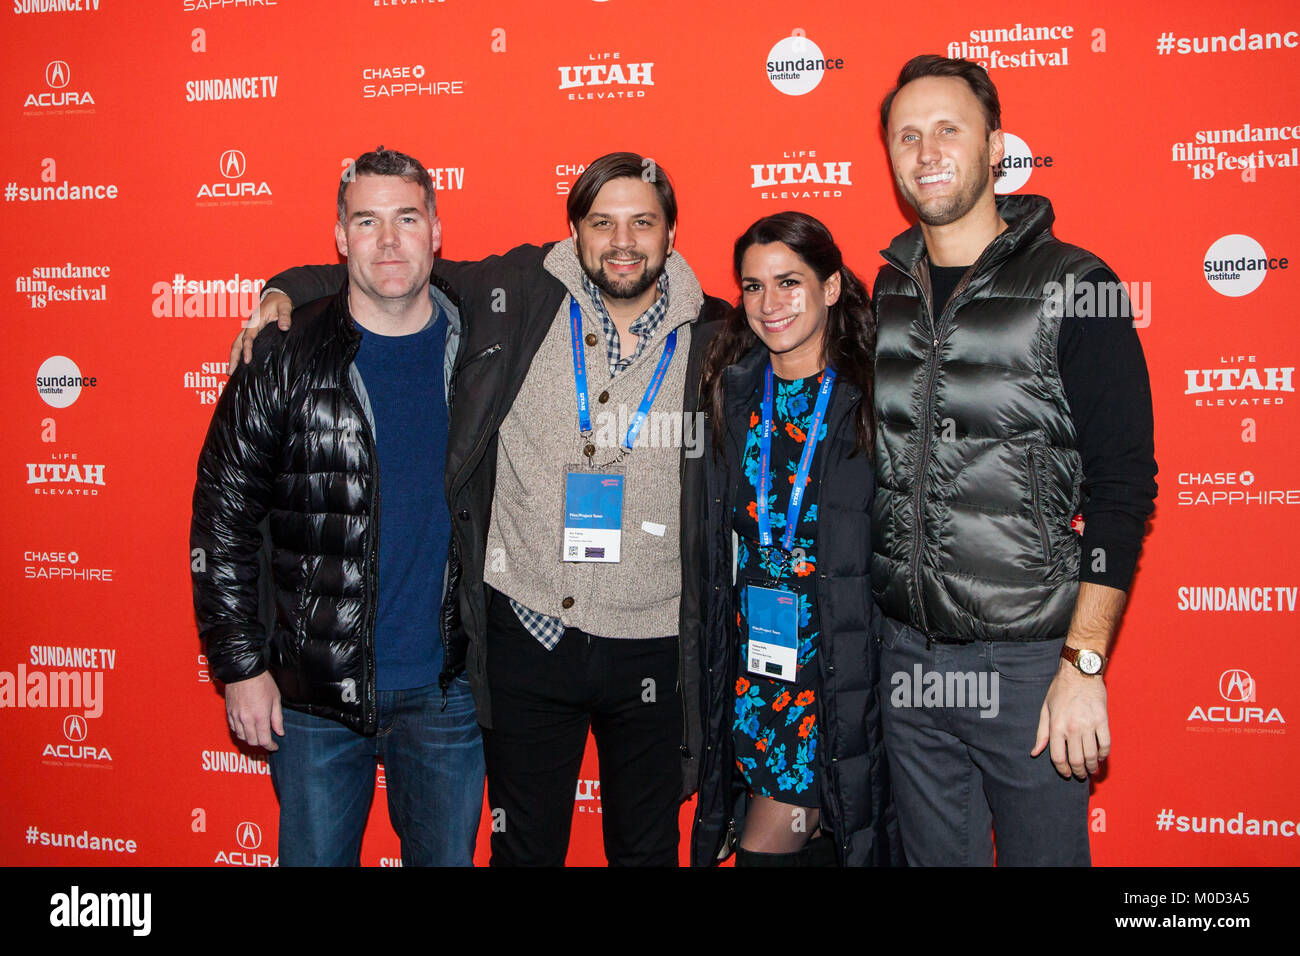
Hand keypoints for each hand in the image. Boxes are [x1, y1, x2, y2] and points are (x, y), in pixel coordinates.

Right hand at [224, 672, 284, 750]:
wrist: (244, 671)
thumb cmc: (262, 682)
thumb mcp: (276, 699)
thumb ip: (277, 718)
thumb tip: (280, 732)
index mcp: (260, 717)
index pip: (264, 740)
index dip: (270, 746)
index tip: (275, 747)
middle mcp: (246, 719)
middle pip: (252, 741)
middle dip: (261, 743)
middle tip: (268, 741)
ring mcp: (236, 717)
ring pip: (242, 737)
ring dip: (250, 739)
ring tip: (257, 734)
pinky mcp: (229, 713)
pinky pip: (234, 728)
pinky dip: (241, 732)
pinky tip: (247, 728)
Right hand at [228, 290, 292, 372]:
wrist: (276, 295)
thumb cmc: (280, 302)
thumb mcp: (285, 306)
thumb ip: (285, 317)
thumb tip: (284, 327)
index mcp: (255, 320)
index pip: (248, 337)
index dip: (247, 349)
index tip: (247, 360)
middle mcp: (249, 325)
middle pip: (237, 343)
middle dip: (233, 357)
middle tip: (230, 372)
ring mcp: (248, 328)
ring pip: (237, 344)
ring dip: (233, 357)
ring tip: (230, 372)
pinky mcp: (251, 331)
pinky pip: (242, 343)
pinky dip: (238, 353)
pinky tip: (239, 363)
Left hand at [1031, 662, 1109, 778]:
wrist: (1079, 673)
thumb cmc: (1060, 690)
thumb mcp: (1045, 710)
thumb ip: (1041, 733)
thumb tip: (1035, 752)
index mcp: (1056, 726)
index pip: (1058, 757)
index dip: (1062, 770)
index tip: (1066, 774)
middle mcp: (1072, 727)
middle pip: (1076, 759)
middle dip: (1079, 772)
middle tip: (1081, 775)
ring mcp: (1089, 724)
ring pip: (1092, 755)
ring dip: (1092, 766)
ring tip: (1091, 769)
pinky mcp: (1102, 720)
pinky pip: (1105, 744)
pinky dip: (1104, 754)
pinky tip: (1100, 757)